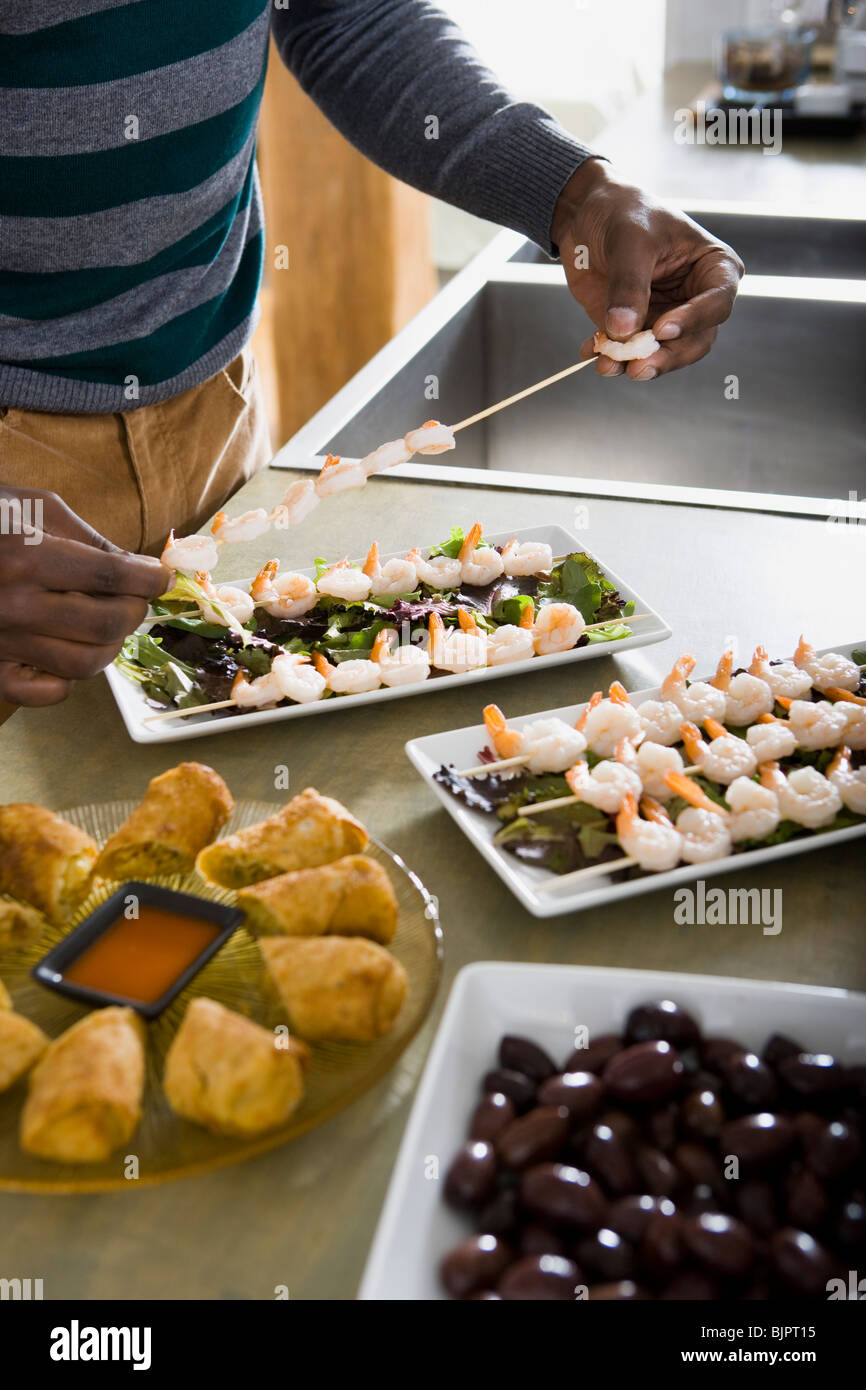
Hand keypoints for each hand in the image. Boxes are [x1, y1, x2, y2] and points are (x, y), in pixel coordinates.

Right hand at [0, 487, 169, 706]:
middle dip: (134, 610)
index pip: (111, 575)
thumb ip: (88, 538)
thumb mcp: (34, 508)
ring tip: (105, 624)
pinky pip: (46, 693)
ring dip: (110, 645)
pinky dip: (69, 679)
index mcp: (27, 557)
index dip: (149, 578)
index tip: (160, 578)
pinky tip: (66, 651)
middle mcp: (15, 605)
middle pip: (107, 623)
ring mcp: (3, 642)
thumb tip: (138, 566)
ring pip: (86, 662)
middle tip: (133, 599)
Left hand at [552, 158, 743, 379]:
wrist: (587, 217)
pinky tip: (588, 352)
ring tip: (606, 365)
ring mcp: (667, 318)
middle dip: (665, 357)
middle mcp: (696, 300)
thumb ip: (629, 285)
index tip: (663, 329)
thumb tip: (624, 331)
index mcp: (714, 269)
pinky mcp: (636, 330)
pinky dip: (609, 358)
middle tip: (637, 367)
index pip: (718, 303)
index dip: (694, 320)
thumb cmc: (624, 213)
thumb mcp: (629, 240)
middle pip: (694, 341)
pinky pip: (628, 354)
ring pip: (662, 354)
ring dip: (633, 363)